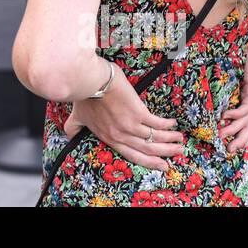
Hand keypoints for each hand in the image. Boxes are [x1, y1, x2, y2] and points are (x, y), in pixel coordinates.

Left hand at [65, 75, 184, 170]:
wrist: (90, 81)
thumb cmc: (83, 96)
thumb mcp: (77, 116)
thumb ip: (74, 127)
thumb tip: (68, 134)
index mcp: (109, 138)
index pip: (132, 155)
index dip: (149, 162)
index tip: (161, 165)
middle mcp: (121, 135)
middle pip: (148, 149)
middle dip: (165, 153)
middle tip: (178, 153)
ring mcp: (130, 125)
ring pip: (154, 138)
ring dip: (170, 139)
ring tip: (179, 140)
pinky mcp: (138, 112)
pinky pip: (156, 123)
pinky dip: (166, 125)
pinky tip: (173, 123)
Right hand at [220, 28, 247, 153]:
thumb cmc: (239, 64)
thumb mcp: (229, 82)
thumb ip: (222, 92)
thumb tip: (208, 99)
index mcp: (245, 104)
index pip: (245, 126)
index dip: (241, 138)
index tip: (231, 149)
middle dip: (239, 141)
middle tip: (228, 150)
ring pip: (245, 121)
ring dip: (233, 129)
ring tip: (221, 134)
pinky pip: (245, 107)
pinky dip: (235, 113)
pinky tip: (226, 115)